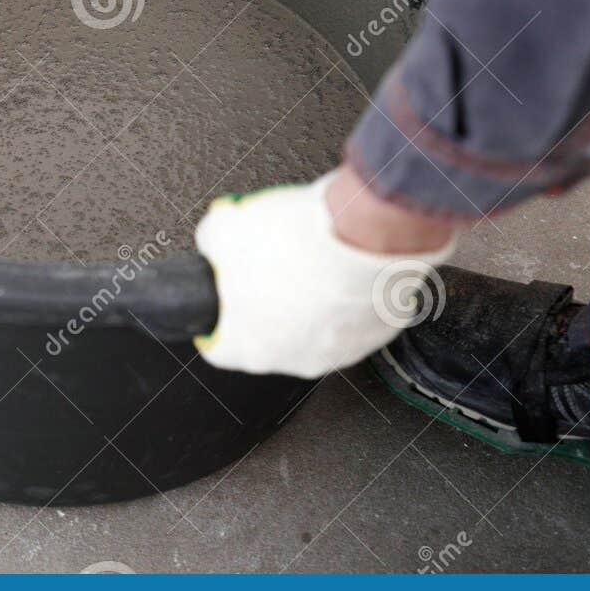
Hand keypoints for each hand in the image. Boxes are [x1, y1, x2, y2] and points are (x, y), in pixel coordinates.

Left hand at [192, 167, 455, 378]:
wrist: (361, 231)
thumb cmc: (297, 241)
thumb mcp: (223, 230)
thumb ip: (212, 248)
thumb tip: (216, 243)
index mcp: (249, 347)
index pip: (219, 347)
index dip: (216, 319)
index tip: (220, 305)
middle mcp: (295, 360)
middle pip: (268, 336)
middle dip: (264, 304)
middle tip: (267, 269)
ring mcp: (340, 350)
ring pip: (312, 328)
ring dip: (306, 302)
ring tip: (307, 262)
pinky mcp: (377, 333)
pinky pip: (351, 318)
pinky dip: (344, 298)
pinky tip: (339, 268)